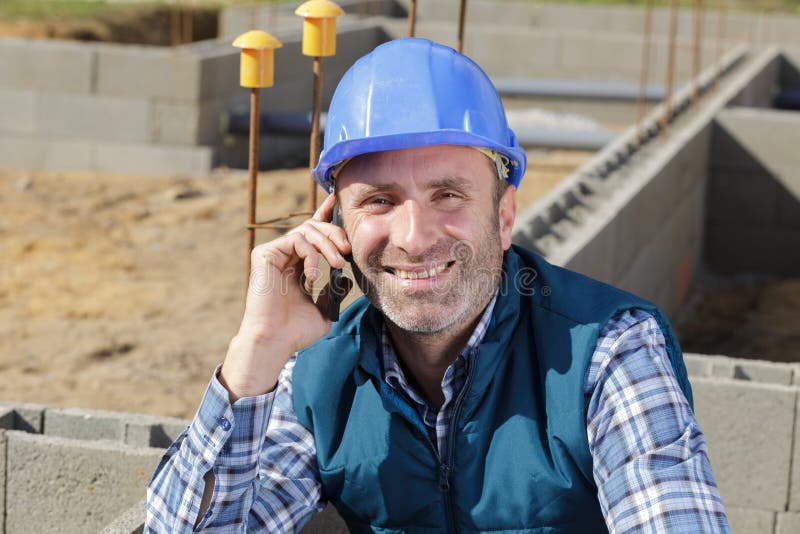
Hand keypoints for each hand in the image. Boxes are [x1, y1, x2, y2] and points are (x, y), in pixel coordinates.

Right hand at [220, 194, 351, 400]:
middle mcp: (285, 256)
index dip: (325, 215)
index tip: (337, 202)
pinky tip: (313, 274)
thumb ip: (335, 292)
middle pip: (313, 227)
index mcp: (298, 265)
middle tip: (348, 250)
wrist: (276, 341)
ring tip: (338, 264)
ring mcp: (274, 254)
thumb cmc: (296, 332)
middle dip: (335, 233)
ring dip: (327, 245)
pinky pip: (295, 240)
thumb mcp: (326, 310)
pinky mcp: (264, 254)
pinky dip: (310, 254)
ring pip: (306, 230)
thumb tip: (347, 279)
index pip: (313, 234)